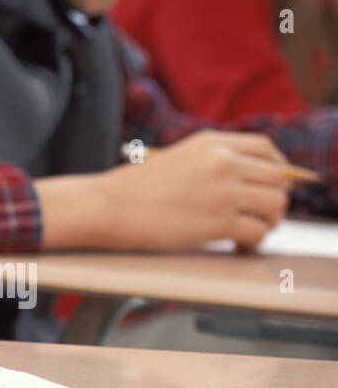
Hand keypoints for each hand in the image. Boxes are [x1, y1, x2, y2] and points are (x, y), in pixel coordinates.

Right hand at [101, 131, 292, 249]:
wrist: (109, 206)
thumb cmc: (136, 188)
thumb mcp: (179, 158)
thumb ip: (214, 161)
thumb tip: (252, 179)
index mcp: (211, 143)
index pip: (267, 150)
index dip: (280, 169)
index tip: (276, 183)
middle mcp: (222, 162)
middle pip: (277, 180)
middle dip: (273, 200)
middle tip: (258, 215)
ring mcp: (223, 192)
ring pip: (275, 206)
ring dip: (267, 222)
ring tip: (248, 231)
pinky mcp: (219, 222)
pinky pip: (258, 233)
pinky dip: (253, 242)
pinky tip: (237, 244)